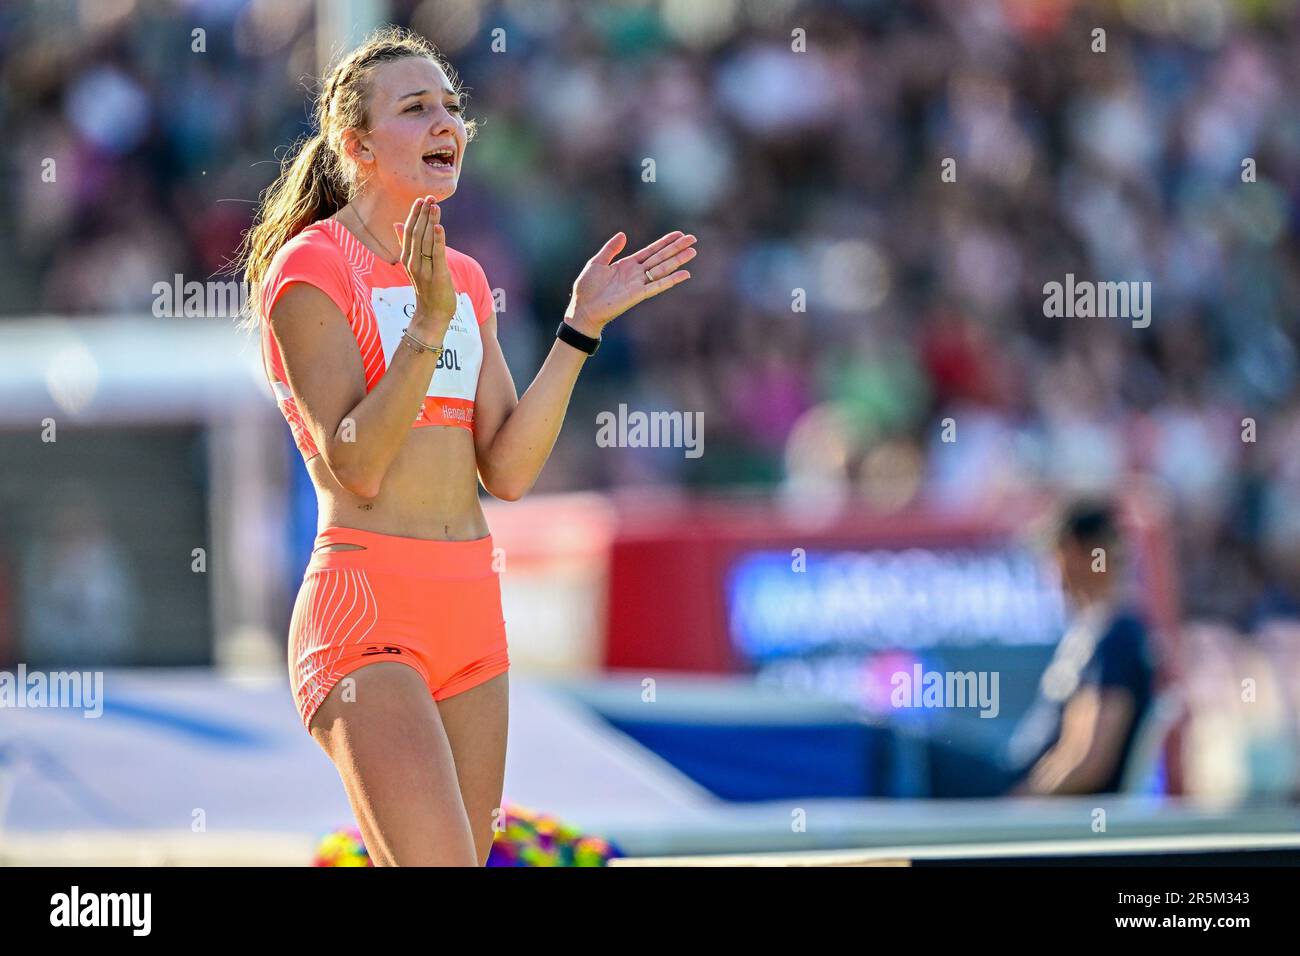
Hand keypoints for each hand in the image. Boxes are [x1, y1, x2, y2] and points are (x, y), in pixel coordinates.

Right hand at [395, 195, 456, 334]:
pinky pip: (436, 255)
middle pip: (416, 233)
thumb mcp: (414, 265)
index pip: (409, 232)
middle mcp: (413, 262)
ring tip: (435, 206)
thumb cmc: (426, 289)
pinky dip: (437, 240)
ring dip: (430, 222)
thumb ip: (406, 244)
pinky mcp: (437, 276)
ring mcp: (424, 270)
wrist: (431, 315)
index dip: (415, 215)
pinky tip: (439, 226)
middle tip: (430, 197)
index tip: (421, 199)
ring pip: (425, 241)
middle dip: (423, 214)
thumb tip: (397, 224)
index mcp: (407, 258)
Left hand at [565, 231, 696, 335]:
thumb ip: (610, 249)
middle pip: (661, 257)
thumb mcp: (597, 263)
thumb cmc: (587, 288)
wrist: (583, 309)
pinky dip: (672, 280)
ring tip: (693, 251)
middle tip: (693, 239)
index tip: (678, 234)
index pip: (651, 251)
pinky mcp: (638, 295)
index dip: (665, 242)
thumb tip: (623, 234)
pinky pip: (658, 285)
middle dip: (677, 248)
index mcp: (627, 264)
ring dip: (678, 260)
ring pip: (663, 269)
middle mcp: (637, 273)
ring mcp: (639, 284)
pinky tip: (685, 274)